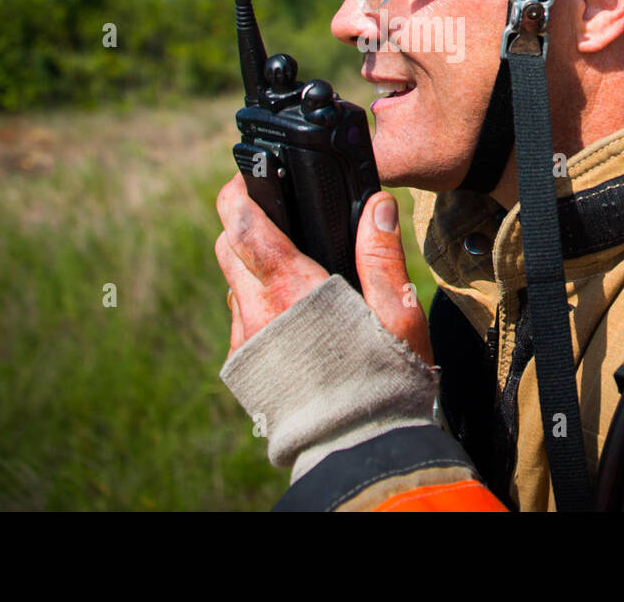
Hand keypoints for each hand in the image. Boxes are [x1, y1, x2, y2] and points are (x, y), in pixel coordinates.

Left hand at [214, 174, 432, 366]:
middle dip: (243, 224)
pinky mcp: (242, 365)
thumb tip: (378, 204)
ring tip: (290, 265)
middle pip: (227, 247)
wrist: (358, 448)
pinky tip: (291, 311)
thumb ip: (382, 255)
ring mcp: (245, 340)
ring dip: (249, 265)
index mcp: (294, 290)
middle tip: (274, 214)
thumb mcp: (397, 313)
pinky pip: (239, 317)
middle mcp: (258, 311)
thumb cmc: (384, 379)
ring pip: (231, 282)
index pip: (244, 225)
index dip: (239, 193)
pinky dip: (255, 301)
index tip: (248, 175)